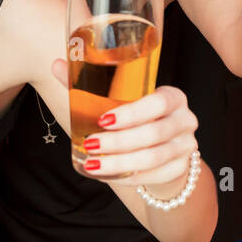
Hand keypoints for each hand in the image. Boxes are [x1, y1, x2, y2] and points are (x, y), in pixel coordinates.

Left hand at [52, 60, 197, 195]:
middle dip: (119, 142)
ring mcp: (186, 146)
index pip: (158, 103)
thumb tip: (56, 64)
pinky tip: (107, 175)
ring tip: (93, 164)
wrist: (160, 147)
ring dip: (120, 163)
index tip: (102, 120)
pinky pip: (153, 176)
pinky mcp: (180, 169)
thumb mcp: (119, 101)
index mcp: (173, 97)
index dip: (132, 113)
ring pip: (153, 158)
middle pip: (154, 133)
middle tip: (90, 144)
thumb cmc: (135, 118)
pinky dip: (128, 177)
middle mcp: (185, 120)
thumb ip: (89, 83)